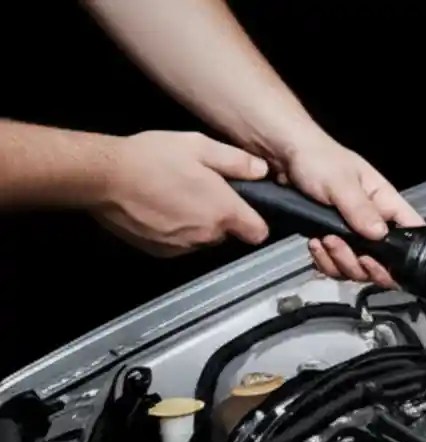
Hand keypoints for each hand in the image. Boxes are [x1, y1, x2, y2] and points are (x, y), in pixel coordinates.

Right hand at [91, 130, 270, 257]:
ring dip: (197, 225)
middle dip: (220, 218)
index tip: (244, 208)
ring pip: (202, 240)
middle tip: (202, 192)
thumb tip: (262, 170)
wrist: (104, 177)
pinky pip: (179, 245)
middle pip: (227, 234)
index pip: (258, 232)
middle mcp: (207, 236)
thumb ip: (236, 161)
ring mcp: (182, 247)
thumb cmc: (154, 157)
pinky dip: (175, 233)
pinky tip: (160, 211)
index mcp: (224, 212)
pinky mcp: (159, 252)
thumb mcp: (199, 146)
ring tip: (177, 199)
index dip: (254, 221)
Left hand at [277, 134, 422, 288]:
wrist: (282, 157)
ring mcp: (352, 237)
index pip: (412, 231)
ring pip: (357, 269)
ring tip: (323, 240)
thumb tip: (380, 234)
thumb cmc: (318, 159)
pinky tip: (314, 245)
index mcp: (386, 204)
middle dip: (363, 264)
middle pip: (383, 263)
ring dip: (340, 262)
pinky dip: (324, 262)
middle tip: (343, 248)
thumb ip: (360, 209)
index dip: (410, 252)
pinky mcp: (332, 245)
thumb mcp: (341, 182)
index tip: (391, 263)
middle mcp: (373, 224)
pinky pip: (335, 267)